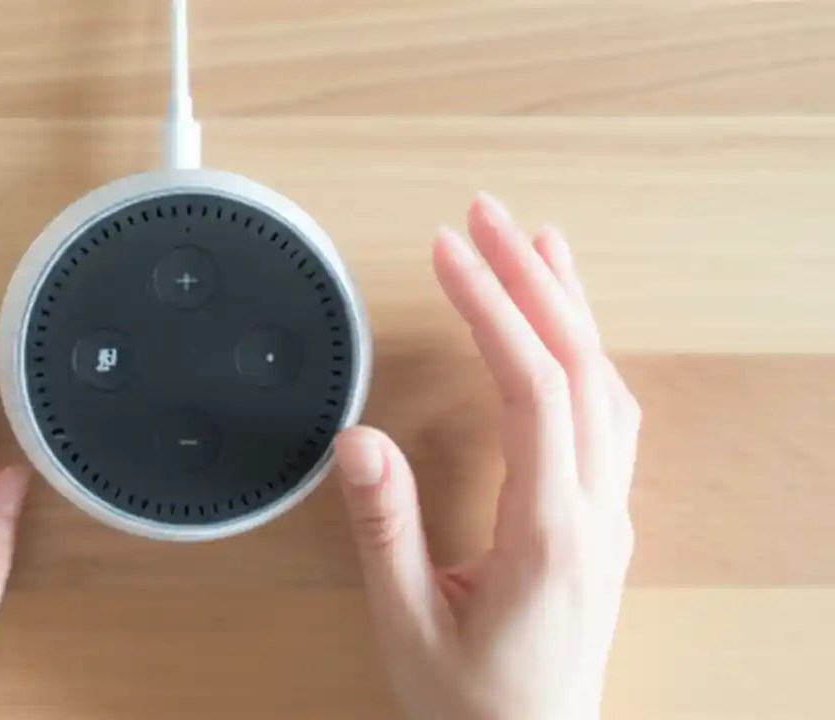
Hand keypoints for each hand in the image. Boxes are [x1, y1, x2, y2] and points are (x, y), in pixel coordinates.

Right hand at [334, 194, 639, 719]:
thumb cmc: (471, 708)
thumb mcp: (407, 624)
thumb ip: (384, 527)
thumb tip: (357, 437)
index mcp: (548, 536)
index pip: (533, 391)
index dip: (492, 309)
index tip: (449, 251)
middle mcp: (594, 516)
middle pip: (581, 368)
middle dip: (531, 279)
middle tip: (483, 214)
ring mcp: (607, 517)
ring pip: (607, 385)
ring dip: (568, 306)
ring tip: (531, 242)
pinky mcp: (600, 522)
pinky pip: (609, 415)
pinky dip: (584, 351)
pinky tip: (562, 327)